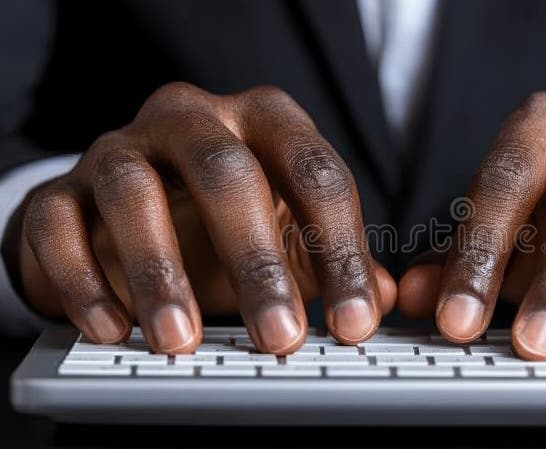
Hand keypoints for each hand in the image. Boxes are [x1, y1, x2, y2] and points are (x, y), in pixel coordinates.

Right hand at [11, 82, 395, 353]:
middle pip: (229, 175)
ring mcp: (120, 148)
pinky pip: (61, 225)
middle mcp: (193, 120)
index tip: (353, 322)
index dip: (340, 251)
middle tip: (278, 337)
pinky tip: (112, 327)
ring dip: (161, 272)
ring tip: (182, 340)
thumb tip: (381, 299)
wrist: (123, 211)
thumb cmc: (219, 221)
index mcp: (263, 122)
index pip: (316, 175)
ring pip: (134, 193)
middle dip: (257, 262)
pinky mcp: (60, 189)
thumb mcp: (284, 232)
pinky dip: (83, 280)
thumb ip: (329, 260)